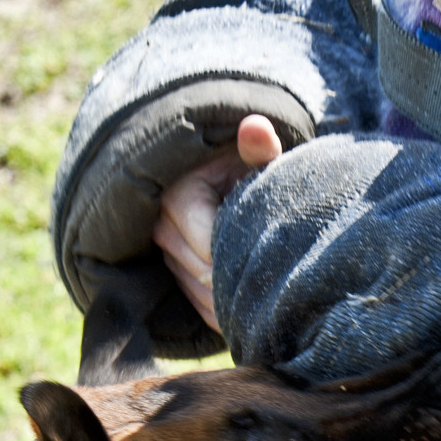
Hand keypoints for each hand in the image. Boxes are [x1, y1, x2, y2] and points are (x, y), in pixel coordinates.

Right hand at [153, 113, 283, 330]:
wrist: (225, 173)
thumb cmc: (245, 163)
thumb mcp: (253, 155)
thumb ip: (259, 149)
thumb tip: (257, 128)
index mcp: (177, 196)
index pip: (209, 250)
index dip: (244, 260)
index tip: (276, 259)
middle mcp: (161, 227)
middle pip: (203, 277)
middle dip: (241, 284)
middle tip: (279, 285)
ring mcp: (164, 254)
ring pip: (201, 296)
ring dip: (234, 304)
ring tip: (270, 297)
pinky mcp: (172, 273)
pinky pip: (198, 306)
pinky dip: (226, 312)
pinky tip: (254, 309)